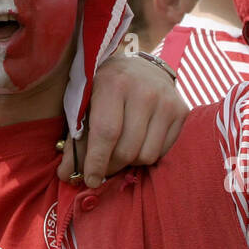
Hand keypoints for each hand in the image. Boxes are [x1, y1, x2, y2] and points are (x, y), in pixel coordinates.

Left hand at [59, 53, 187, 187]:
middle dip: (111, 167)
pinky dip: (147, 155)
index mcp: (113, 84)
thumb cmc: (106, 89)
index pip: (106, 133)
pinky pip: (163, 152)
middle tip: (103, 168)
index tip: (90, 180)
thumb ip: (76, 139)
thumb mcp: (85, 104)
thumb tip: (67, 175)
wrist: (142, 67)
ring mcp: (166, 101)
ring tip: (121, 150)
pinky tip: (139, 142)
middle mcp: (143, 91)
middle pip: (127, 149)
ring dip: (130, 162)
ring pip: (147, 155)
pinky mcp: (181, 111)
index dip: (97, 162)